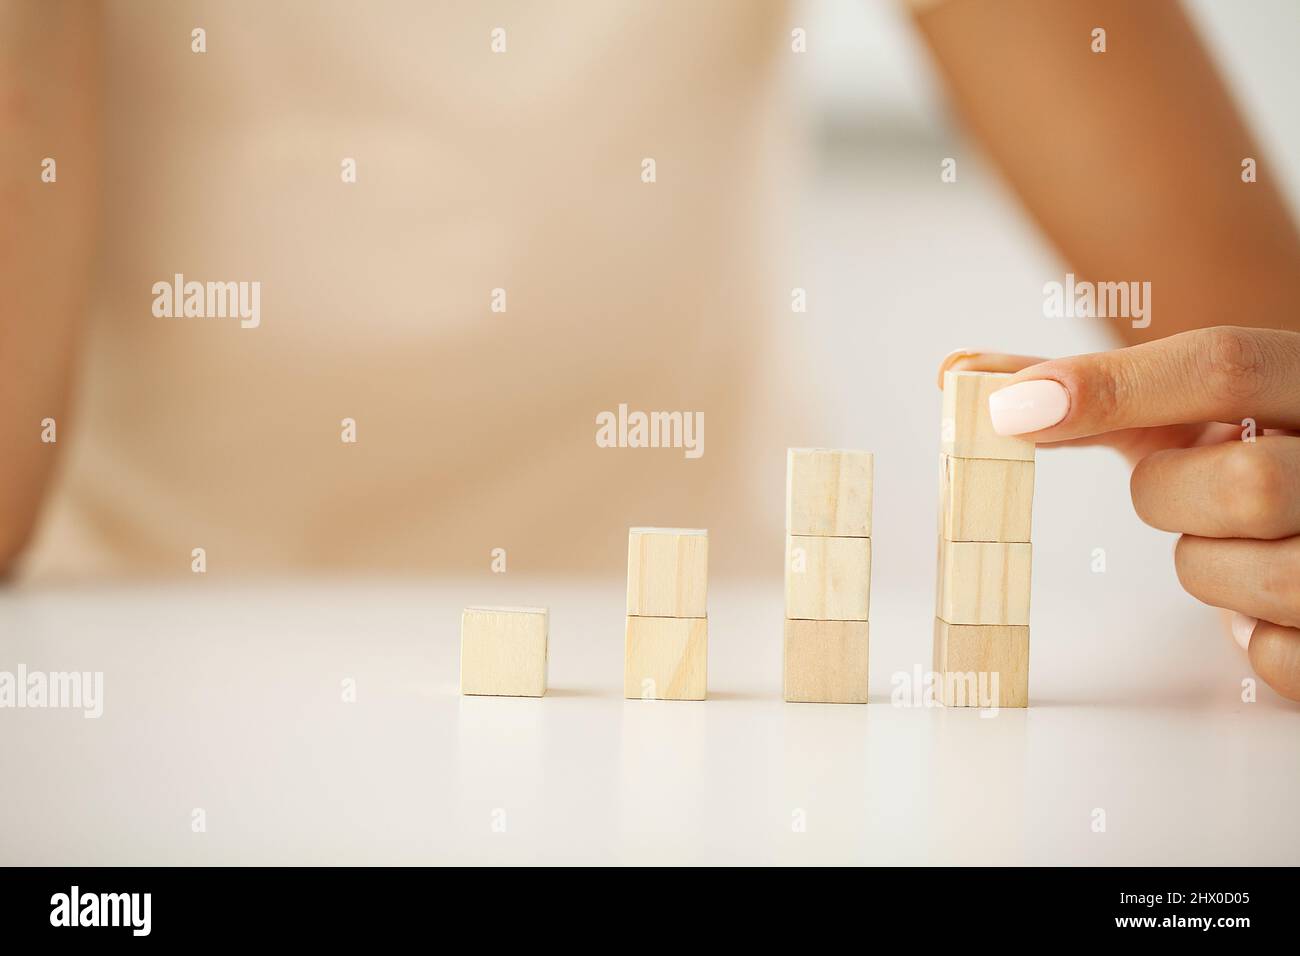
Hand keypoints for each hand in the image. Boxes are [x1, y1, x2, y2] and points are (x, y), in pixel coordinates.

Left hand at [939, 327, 1299, 701]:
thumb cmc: (1252, 441)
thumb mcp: (1188, 405)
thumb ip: (1087, 389)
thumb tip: (958, 372)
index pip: (1221, 364)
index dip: (1109, 388)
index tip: (1014, 411)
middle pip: (1243, 483)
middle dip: (1171, 498)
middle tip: (1176, 491)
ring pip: (1259, 575)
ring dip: (1208, 569)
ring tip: (1231, 539)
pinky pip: (1274, 656)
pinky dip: (1246, 636)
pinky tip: (1262, 594)